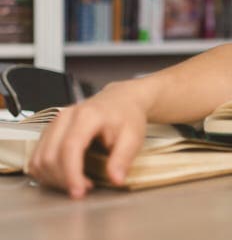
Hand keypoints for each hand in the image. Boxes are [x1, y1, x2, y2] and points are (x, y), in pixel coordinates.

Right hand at [26, 83, 147, 198]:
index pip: (70, 148)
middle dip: (63, 179)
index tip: (79, 193)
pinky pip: (37, 158)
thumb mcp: (133, 137)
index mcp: (87, 116)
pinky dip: (46, 173)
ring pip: (39, 159)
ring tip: (77, 182)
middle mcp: (65, 117)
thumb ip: (123, 158)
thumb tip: (116, 180)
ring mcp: (53, 123)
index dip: (71, 174)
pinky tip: (65, 176)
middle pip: (50, 156)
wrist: (121, 99)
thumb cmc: (127, 117)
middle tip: (85, 189)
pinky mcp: (48, 131)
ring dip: (53, 178)